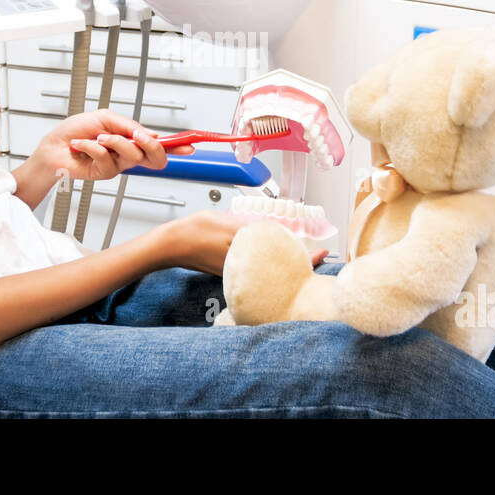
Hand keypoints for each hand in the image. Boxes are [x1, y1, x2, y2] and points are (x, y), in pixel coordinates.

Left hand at [35, 109, 195, 182]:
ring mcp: (118, 165)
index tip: (190, 145)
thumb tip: (146, 132)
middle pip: (155, 158)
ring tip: (98, 138)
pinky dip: (92, 147)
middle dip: (151, 145)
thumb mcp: (104, 118)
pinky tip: (81, 145)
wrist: (53, 147)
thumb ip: (127, 125)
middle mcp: (128, 154)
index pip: (158, 144)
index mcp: (131, 139)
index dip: (176, 146)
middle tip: (140, 136)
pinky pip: (107, 159)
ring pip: (132, 156)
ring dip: (114, 142)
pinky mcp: (104, 173)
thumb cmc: (74, 131)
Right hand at [157, 210, 331, 274]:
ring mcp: (236, 269)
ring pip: (267, 264)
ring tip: (296, 248)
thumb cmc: (196, 233)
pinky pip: (254, 262)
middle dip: (297, 258)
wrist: (171, 243)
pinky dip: (264, 255)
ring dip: (281, 255)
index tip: (323, 253)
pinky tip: (266, 245)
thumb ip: (255, 230)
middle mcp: (243, 269)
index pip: (284, 259)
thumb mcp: (230, 224)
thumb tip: (280, 233)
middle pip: (278, 265)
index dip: (307, 256)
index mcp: (246, 260)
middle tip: (317, 252)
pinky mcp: (229, 267)